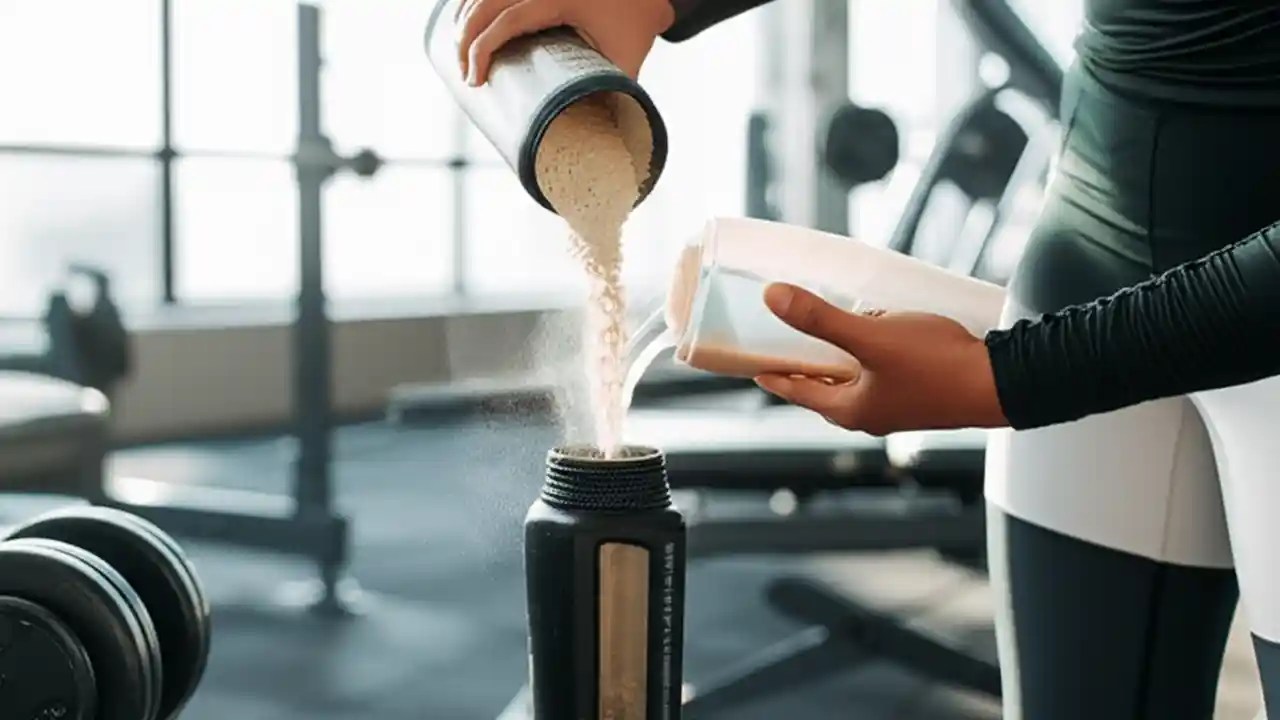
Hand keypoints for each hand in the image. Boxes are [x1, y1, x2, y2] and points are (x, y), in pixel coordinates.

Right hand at [454, 0, 674, 84]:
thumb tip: (589, 145)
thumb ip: (606, 98)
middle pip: (486, 1)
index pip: (509, 19)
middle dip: (464, 37)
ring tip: (459, 53)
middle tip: (462, 74)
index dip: (483, 48)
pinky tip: (464, 21)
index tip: (473, 81)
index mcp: (563, 0)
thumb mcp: (625, 64)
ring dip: (464, 18)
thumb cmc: (638, 29)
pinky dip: (474, 1)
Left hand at [755, 283, 1008, 435]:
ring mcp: (896, 406)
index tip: (755, 366)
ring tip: (830, 329)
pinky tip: (879, 331)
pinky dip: (869, 355)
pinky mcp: (919, 393)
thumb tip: (772, 298)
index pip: (797, 391)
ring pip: (854, 380)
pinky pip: (881, 373)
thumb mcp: (871, 336)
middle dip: (806, 365)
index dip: (774, 375)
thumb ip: (820, 318)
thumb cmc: (936, 366)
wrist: (999, 382)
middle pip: (824, 388)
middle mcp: (870, 414)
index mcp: (850, 410)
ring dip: (840, 357)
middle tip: (787, 343)